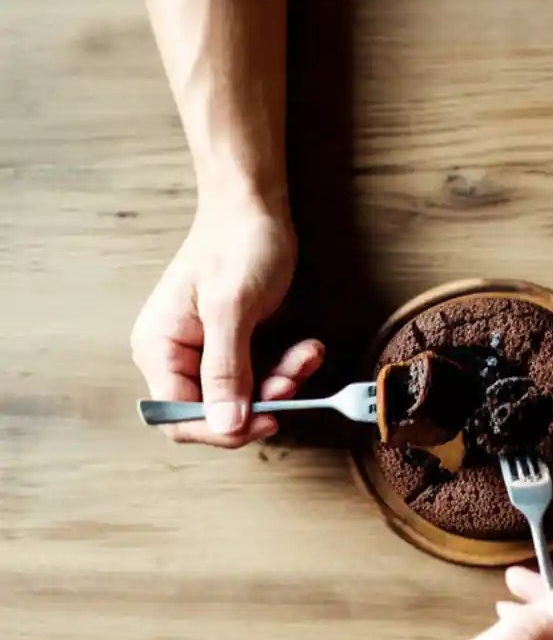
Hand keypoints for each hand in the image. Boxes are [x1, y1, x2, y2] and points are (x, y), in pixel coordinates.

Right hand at [130, 199, 322, 446]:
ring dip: (280, 383)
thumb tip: (224, 424)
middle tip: (292, 380)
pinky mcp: (234, 346)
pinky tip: (307, 348)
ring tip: (305, 355)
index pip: (178, 417)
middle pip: (214, 413)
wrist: (256, 210)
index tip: (268, 420)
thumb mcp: (232, 308)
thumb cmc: (238, 246)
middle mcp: (176, 356)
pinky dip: (286, 368)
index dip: (221, 429)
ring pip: (244, 398)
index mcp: (158, 348)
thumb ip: (227, 369)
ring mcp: (206, 352)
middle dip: (259, 402)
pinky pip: (260, 376)